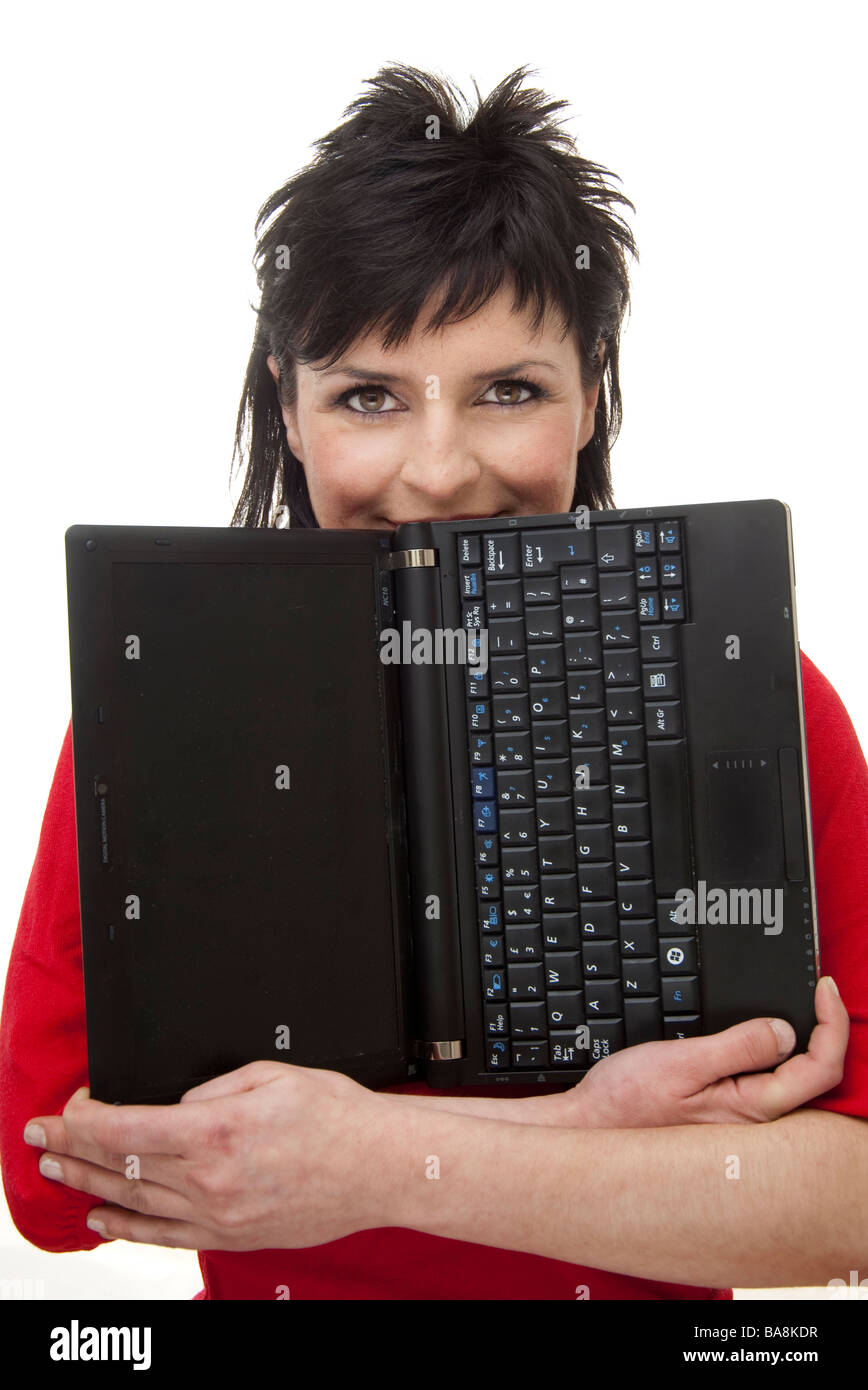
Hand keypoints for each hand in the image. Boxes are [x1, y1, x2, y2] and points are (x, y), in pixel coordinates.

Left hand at [22, 1061, 390, 1250]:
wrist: (380, 1166)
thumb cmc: (337, 1116)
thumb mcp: (272, 1074)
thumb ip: (214, 1087)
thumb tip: (177, 1105)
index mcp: (218, 1129)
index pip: (126, 1128)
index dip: (84, 1120)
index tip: (67, 1107)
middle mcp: (211, 1178)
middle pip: (119, 1165)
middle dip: (70, 1150)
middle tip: (37, 1138)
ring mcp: (220, 1213)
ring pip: (133, 1201)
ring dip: (87, 1185)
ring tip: (54, 1172)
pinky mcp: (233, 1235)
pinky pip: (165, 1236)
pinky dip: (127, 1228)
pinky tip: (102, 1218)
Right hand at [403, 974, 847, 1129]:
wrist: (589, 1131)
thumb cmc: (625, 1104)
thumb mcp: (681, 1065)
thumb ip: (737, 1048)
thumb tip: (786, 1031)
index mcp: (750, 1107)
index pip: (820, 1068)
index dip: (832, 1022)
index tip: (822, 986)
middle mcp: (752, 1119)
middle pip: (816, 1075)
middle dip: (826, 1029)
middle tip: (818, 990)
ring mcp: (738, 1119)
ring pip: (793, 1080)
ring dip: (804, 1039)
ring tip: (799, 1003)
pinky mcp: (722, 1113)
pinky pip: (767, 1082)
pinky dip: (777, 1051)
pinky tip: (765, 1034)